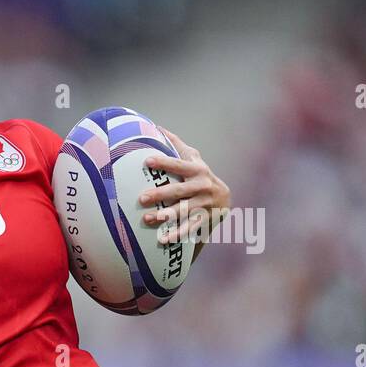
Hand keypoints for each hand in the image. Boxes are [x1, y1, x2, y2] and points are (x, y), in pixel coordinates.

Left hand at [139, 126, 230, 244]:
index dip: (164, 162)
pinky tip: (163, 239)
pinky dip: (177, 234)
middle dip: (160, 194)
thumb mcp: (193, 159)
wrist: (224, 200)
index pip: (178, 165)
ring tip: (149, 219)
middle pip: (178, 190)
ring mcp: (204, 204)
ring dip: (167, 215)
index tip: (147, 161)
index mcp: (197, 170)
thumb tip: (156, 126)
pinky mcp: (204, 219)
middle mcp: (202, 186)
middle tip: (141, 198)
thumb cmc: (200, 175)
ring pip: (184, 210)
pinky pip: (189, 228)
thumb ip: (177, 145)